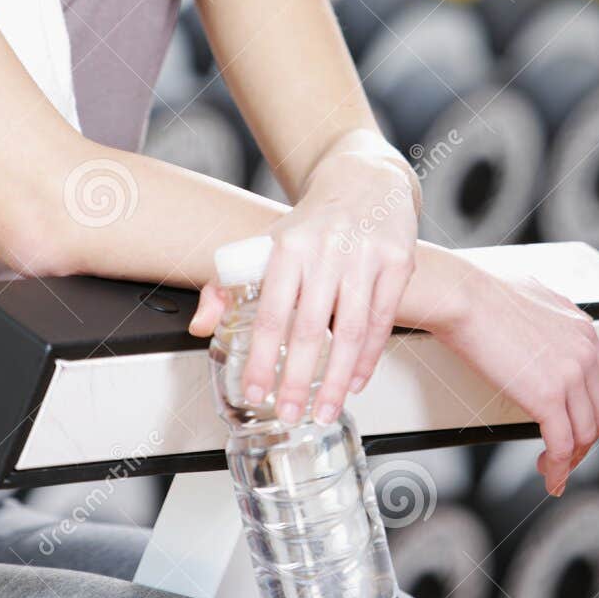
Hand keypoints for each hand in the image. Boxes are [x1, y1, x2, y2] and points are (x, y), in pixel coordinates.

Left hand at [187, 151, 418, 423]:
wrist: (365, 182)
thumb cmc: (310, 224)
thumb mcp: (266, 244)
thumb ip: (227, 285)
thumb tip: (201, 327)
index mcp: (288, 247)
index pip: (271, 315)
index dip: (262, 359)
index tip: (256, 393)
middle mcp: (327, 250)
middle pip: (311, 329)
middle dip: (299, 380)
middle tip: (290, 415)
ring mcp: (366, 257)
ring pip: (352, 332)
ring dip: (336, 380)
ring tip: (324, 412)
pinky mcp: (397, 263)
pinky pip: (382, 322)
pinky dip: (368, 358)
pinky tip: (354, 382)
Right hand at [428, 257, 598, 495]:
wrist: (463, 297)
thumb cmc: (482, 293)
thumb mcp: (534, 300)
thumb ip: (549, 320)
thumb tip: (541, 332)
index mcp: (583, 330)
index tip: (592, 425)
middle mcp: (584, 353)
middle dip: (588, 439)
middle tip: (571, 453)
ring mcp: (569, 375)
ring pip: (585, 434)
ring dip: (571, 458)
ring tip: (553, 468)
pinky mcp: (547, 397)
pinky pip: (561, 445)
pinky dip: (558, 468)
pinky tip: (550, 475)